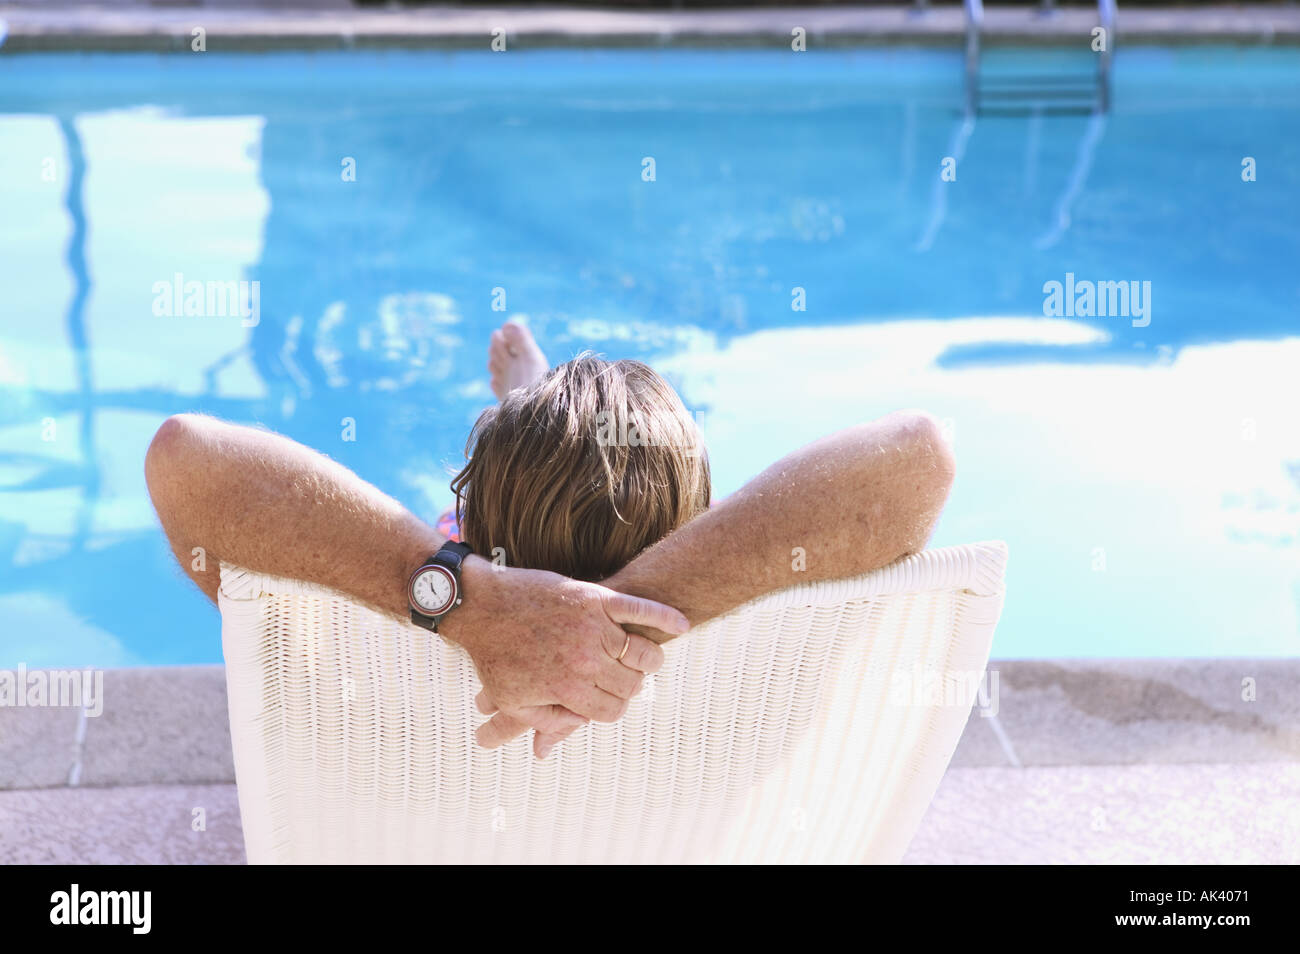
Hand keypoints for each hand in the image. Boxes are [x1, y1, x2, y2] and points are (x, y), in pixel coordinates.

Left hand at [440, 561, 686, 757]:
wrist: (484, 601)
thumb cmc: (494, 652)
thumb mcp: (511, 697)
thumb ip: (542, 720)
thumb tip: (552, 742)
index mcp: (568, 689)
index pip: (611, 711)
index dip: (612, 710)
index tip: (609, 703)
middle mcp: (587, 661)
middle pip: (632, 686)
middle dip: (631, 688)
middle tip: (624, 680)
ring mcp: (595, 628)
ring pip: (644, 654)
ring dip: (650, 659)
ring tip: (646, 659)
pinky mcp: (598, 598)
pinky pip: (641, 609)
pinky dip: (665, 616)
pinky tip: (680, 623)